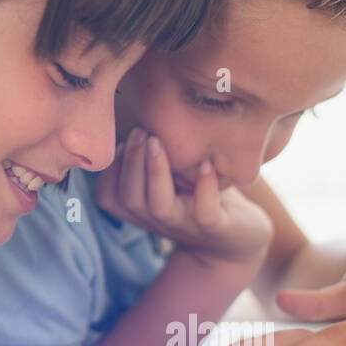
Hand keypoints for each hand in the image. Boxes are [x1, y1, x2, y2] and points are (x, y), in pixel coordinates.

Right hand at [95, 127, 271, 264]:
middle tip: (140, 130)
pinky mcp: (214, 228)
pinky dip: (204, 187)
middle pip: (129, 198)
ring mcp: (185, 226)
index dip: (109, 170)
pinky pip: (205, 212)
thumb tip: (130, 108)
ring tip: (158, 141)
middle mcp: (156, 222)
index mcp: (140, 211)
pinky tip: (205, 163)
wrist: (237, 237)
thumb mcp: (168, 176)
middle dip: (130, 161)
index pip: (107, 197)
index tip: (120, 140)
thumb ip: (148, 156)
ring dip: (155, 171)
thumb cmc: (197, 195)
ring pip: (158, 206)